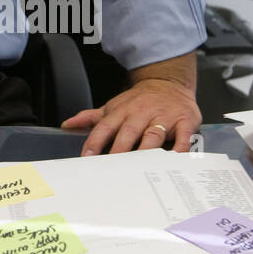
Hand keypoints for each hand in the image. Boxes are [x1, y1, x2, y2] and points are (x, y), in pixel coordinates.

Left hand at [61, 77, 201, 155]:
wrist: (169, 82)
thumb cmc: (140, 101)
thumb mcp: (114, 106)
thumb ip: (91, 118)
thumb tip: (68, 125)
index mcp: (122, 112)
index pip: (105, 127)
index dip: (95, 142)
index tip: (87, 158)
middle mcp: (141, 114)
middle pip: (128, 133)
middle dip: (119, 151)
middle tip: (113, 171)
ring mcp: (163, 117)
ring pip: (153, 135)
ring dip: (146, 151)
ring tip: (140, 169)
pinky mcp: (184, 121)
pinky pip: (183, 136)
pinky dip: (180, 148)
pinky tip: (174, 160)